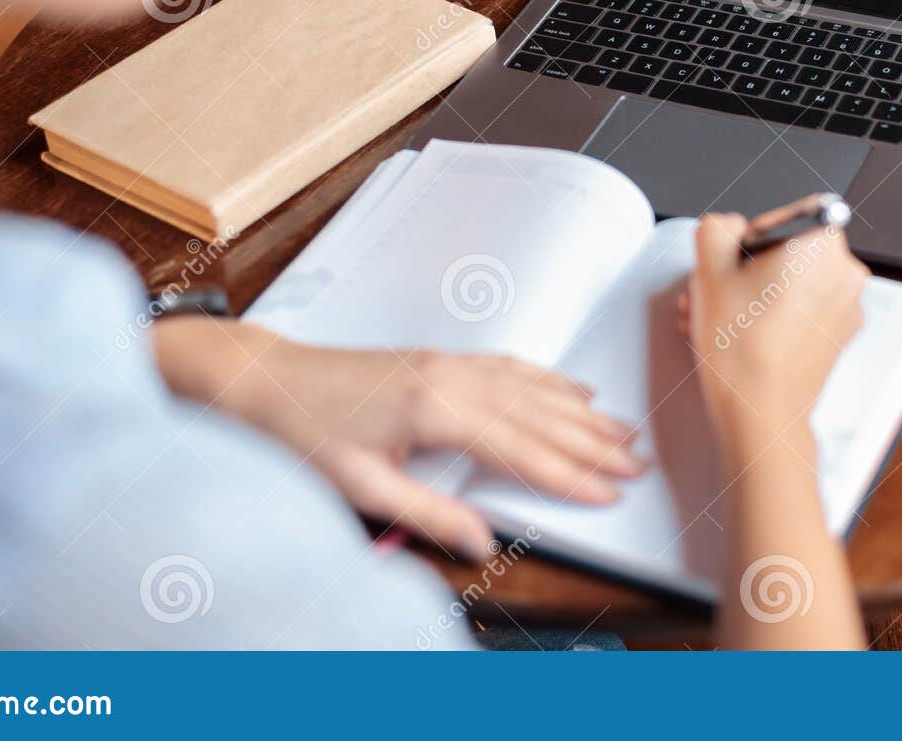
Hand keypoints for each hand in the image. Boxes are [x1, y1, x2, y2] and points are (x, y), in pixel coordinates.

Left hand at [153, 318, 644, 558]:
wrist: (266, 381)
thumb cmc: (304, 430)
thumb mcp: (361, 488)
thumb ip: (428, 513)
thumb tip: (479, 542)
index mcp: (436, 409)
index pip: (522, 449)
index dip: (570, 474)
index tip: (607, 490)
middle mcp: (450, 378)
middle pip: (539, 414)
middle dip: (592, 442)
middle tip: (635, 462)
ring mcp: (447, 362)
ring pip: (532, 387)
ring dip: (580, 411)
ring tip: (621, 430)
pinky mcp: (439, 358)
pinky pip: (510, 366)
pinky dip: (548, 380)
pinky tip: (569, 391)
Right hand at [678, 202, 868, 454]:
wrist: (761, 413)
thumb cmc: (743, 352)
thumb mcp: (708, 270)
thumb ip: (716, 228)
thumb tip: (726, 226)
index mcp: (822, 245)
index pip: (779, 217)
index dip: (745, 240)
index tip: (733, 264)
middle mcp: (844, 273)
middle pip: (785, 252)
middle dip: (745, 271)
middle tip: (719, 293)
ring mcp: (846, 308)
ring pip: (790, 283)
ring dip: (752, 295)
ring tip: (721, 320)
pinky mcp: (838, 337)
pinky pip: (803, 311)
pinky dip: (773, 317)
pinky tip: (741, 337)